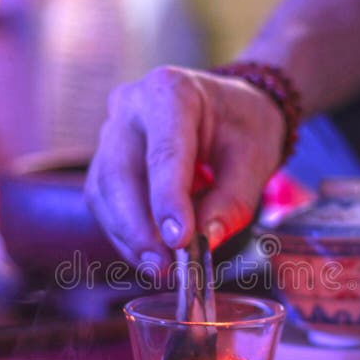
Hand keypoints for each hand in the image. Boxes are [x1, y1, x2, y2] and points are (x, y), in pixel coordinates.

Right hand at [85, 66, 283, 271]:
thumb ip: (233, 200)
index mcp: (170, 92)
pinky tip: (149, 253)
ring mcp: (112, 132)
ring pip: (104, 191)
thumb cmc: (243, 126)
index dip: (167, 200)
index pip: (164, 152)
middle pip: (119, 172)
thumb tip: (205, 241)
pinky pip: (104, 202)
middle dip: (138, 227)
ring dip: (129, 236)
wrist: (229, 109)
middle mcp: (130, 106)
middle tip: (163, 265)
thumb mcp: (255, 158)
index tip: (179, 240)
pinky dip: (125, 233)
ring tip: (160, 266)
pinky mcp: (106, 160)